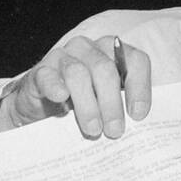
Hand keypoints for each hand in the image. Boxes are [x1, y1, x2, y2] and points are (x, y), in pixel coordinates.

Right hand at [0, 35, 151, 138]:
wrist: (44, 109)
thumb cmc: (86, 105)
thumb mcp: (109, 105)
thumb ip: (125, 109)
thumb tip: (140, 131)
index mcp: (114, 54)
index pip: (135, 60)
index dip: (140, 87)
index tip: (138, 115)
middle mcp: (90, 50)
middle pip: (105, 69)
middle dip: (112, 103)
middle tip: (115, 131)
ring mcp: (63, 57)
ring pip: (78, 73)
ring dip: (88, 104)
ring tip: (93, 130)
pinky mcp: (40, 71)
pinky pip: (48, 76)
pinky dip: (55, 87)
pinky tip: (61, 99)